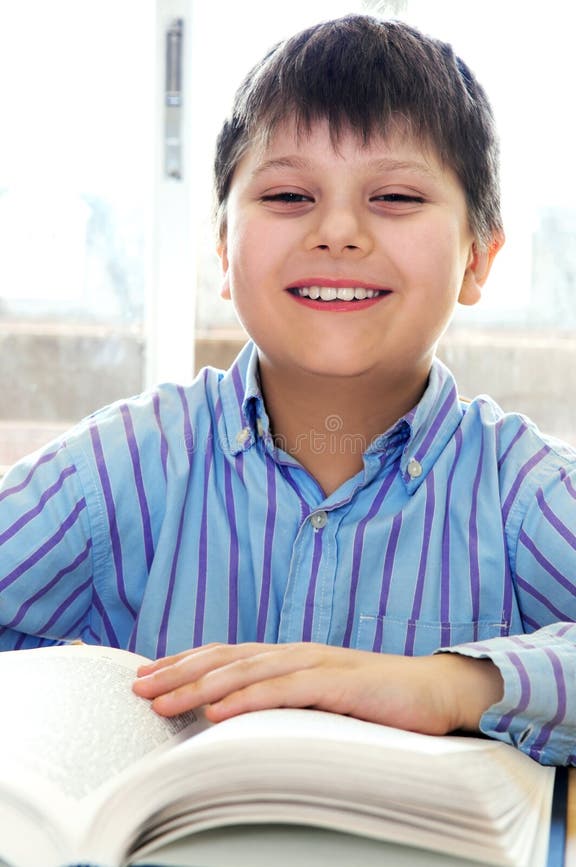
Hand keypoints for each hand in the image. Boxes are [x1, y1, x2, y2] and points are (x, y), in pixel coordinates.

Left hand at [133, 642, 502, 734]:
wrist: (435, 692)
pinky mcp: (339, 683)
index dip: (184, 663)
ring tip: (164, 699)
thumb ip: (283, 702)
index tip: (145, 676)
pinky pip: (286, 690)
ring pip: (248, 670)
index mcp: (289, 657)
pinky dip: (249, 697)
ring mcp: (317, 665)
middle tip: (137, 688)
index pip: (226, 656)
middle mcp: (296, 654)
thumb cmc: (376, 700)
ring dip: (202, 684)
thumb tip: (234, 719)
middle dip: (179, 673)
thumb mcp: (320, 701)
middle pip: (227, 659)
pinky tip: (220, 709)